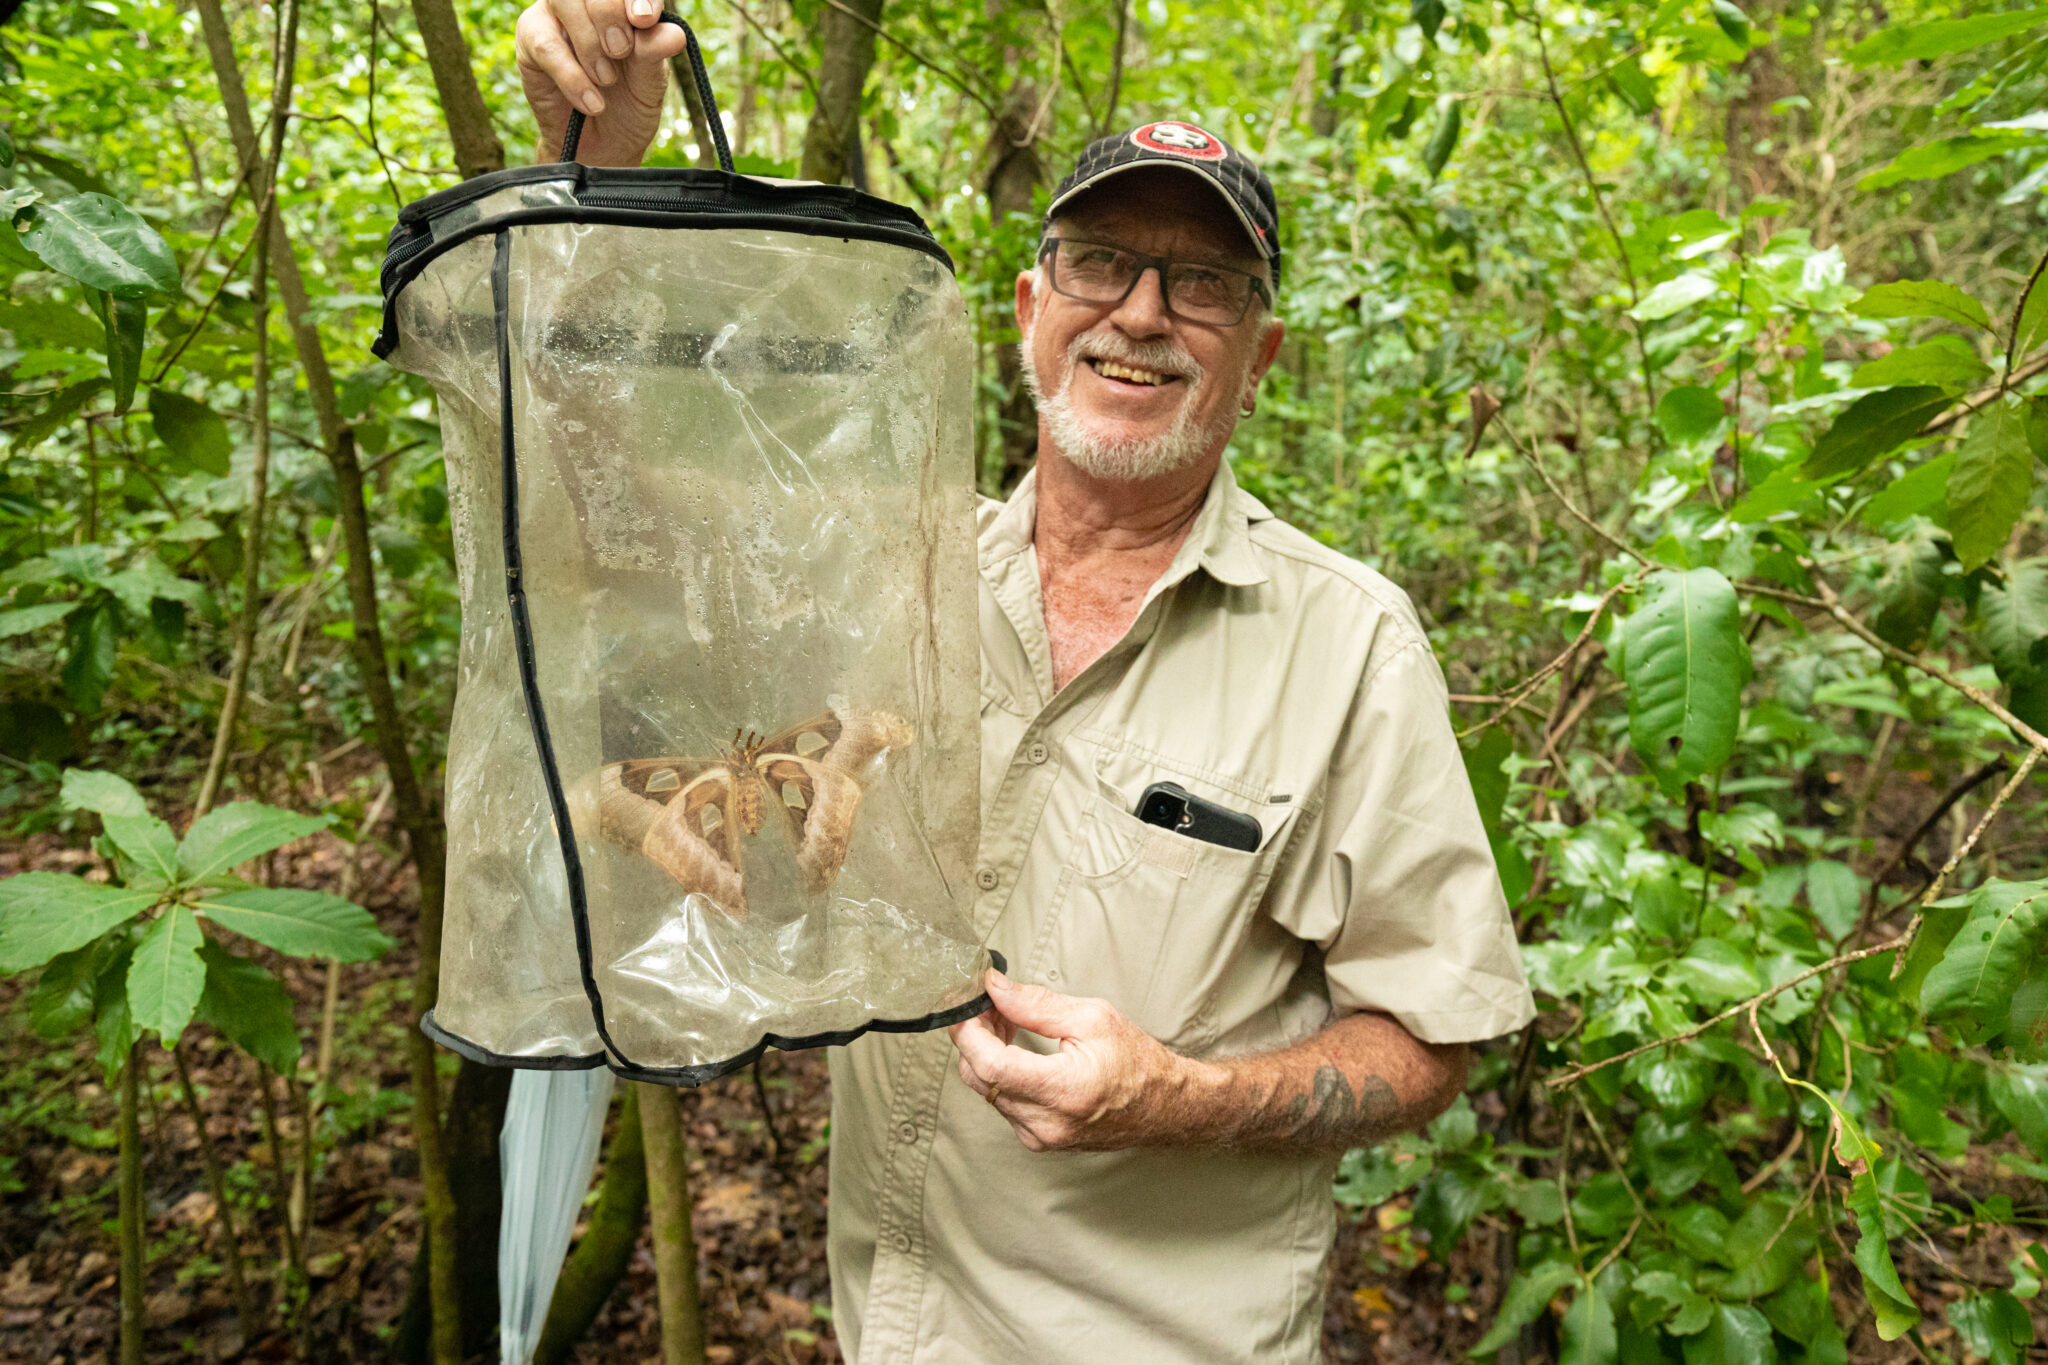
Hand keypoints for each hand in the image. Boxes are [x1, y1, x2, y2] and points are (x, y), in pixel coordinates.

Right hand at [515, 0, 687, 165]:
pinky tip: (592, 103)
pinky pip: (546, 45)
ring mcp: (556, 17)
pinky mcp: (531, 41)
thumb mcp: (650, 81)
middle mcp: (586, 2)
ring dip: (589, 43)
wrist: (603, 145)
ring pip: (564, 1)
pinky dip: (572, 76)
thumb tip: (675, 34)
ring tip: (606, 80)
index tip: (644, 19)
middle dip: (610, 16)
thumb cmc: (629, 104)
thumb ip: (656, 52)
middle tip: (621, 53)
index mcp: (622, 3)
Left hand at [948, 970, 1190, 1151]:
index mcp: (1064, 1091)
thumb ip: (1036, 1004)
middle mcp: (1046, 1123)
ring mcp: (1039, 1137)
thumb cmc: (1137, 1063)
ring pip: (985, 1090)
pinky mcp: (1037, 1140)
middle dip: (974, 1035)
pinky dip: (998, 1071)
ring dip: (985, 1051)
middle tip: (988, 1003)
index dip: (969, 1031)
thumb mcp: (1092, 1018)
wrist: (1164, 1108)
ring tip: (1005, 1020)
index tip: (967, 1002)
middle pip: (979, 1077)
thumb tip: (995, 989)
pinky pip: (1001, 1102)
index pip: (990, 1065)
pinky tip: (1013, 1047)